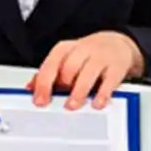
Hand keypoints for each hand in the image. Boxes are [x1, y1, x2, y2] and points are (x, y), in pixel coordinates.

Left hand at [27, 31, 144, 110]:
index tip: (39, 101)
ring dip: (78, 92)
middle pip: (68, 67)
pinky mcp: (117, 67)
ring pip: (87, 73)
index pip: (51, 65)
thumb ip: (50, 73)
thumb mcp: (67, 59)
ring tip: (72, 106)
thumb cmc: (88, 55)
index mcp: (65, 49)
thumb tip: (31, 88)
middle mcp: (82, 50)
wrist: (118, 44)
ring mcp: (100, 57)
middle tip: (57, 104)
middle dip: (62, 86)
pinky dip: (102, 94)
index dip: (43, 84)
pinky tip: (96, 104)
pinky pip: (109, 81)